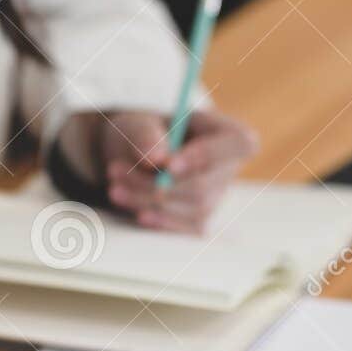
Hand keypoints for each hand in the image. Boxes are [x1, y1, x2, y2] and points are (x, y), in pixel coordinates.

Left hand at [85, 108, 257, 234]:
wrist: (134, 156)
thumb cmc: (145, 131)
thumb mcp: (140, 123)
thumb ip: (147, 135)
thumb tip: (157, 159)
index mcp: (230, 135)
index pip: (237, 145)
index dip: (205, 156)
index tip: (169, 165)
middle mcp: (229, 169)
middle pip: (202, 184)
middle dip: (156, 184)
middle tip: (116, 172)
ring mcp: (216, 198)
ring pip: (189, 209)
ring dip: (146, 201)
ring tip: (114, 187)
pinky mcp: (198, 221)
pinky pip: (182, 227)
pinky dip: (154, 218)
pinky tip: (131, 208)